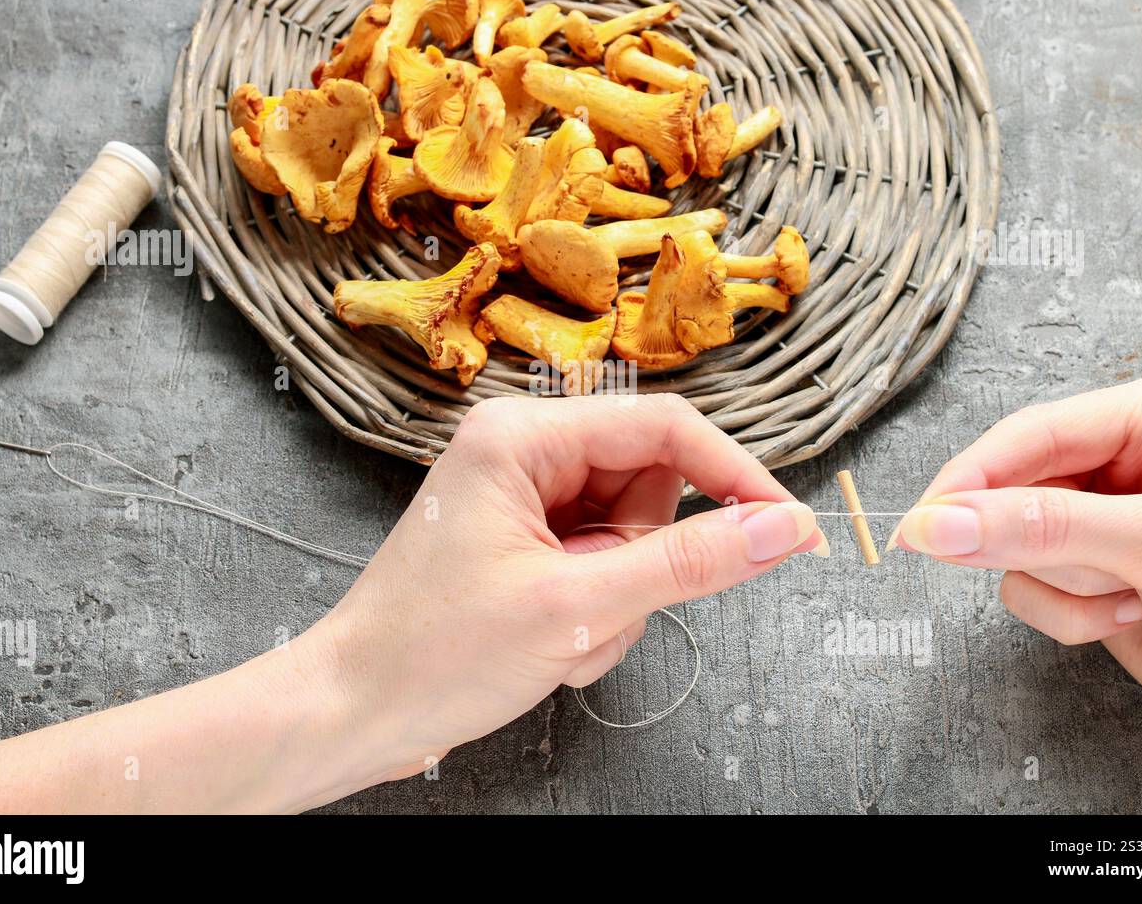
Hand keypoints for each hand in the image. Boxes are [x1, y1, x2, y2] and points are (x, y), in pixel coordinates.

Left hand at [301, 394, 826, 800]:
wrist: (353, 713)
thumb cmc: (433, 654)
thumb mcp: (576, 609)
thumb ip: (688, 563)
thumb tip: (781, 528)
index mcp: (522, 434)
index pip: (665, 427)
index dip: (735, 476)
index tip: (788, 529)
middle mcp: (524, 451)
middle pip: (650, 485)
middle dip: (641, 563)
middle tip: (596, 611)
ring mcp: (525, 498)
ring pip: (633, 534)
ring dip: (619, 599)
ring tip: (564, 637)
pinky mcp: (527, 541)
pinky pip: (605, 565)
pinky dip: (599, 613)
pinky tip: (552, 644)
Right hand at [890, 370, 1141, 739]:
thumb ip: (1045, 529)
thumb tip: (941, 523)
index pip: (1032, 434)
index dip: (974, 478)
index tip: (925, 520)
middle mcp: (1121, 462)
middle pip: (1013, 490)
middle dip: (1047, 544)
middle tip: (1080, 571)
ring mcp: (1099, 522)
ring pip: (1013, 547)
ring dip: (1067, 587)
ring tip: (1133, 597)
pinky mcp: (1084, 575)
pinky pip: (1026, 590)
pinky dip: (1069, 616)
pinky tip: (1129, 617)